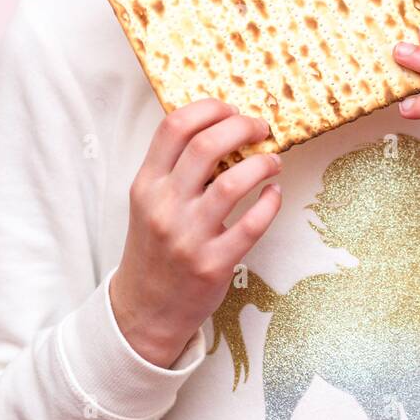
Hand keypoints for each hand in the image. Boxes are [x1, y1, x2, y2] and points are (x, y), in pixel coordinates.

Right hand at [110, 100, 282, 367]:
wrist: (144, 311)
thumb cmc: (154, 247)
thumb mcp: (150, 202)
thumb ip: (175, 167)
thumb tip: (221, 125)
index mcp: (146, 185)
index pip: (174, 127)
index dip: (209, 108)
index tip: (231, 108)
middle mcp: (164, 207)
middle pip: (207, 145)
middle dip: (242, 126)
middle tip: (260, 128)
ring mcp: (188, 237)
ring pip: (233, 183)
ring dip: (262, 164)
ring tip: (272, 162)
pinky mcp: (213, 265)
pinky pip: (252, 225)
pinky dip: (270, 203)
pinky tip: (274, 195)